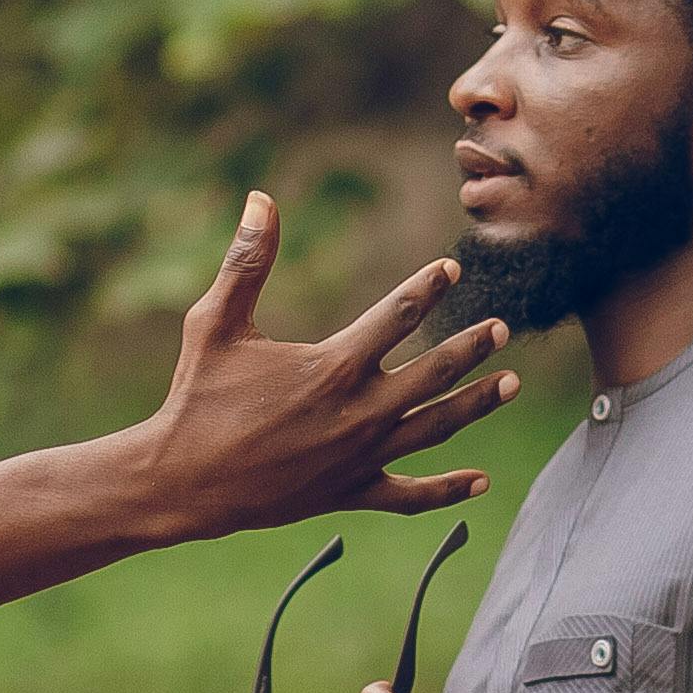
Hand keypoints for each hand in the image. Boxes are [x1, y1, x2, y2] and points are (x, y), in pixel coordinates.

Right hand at [126, 193, 515, 538]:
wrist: (181, 482)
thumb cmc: (196, 398)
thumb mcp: (214, 322)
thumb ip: (247, 261)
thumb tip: (260, 199)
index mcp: (333, 365)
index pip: (397, 315)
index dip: (428, 287)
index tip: (452, 268)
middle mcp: (360, 411)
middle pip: (435, 371)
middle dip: (472, 346)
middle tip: (501, 329)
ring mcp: (361, 456)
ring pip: (437, 427)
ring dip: (477, 404)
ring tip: (511, 384)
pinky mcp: (351, 492)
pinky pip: (411, 494)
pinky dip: (448, 489)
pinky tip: (481, 481)